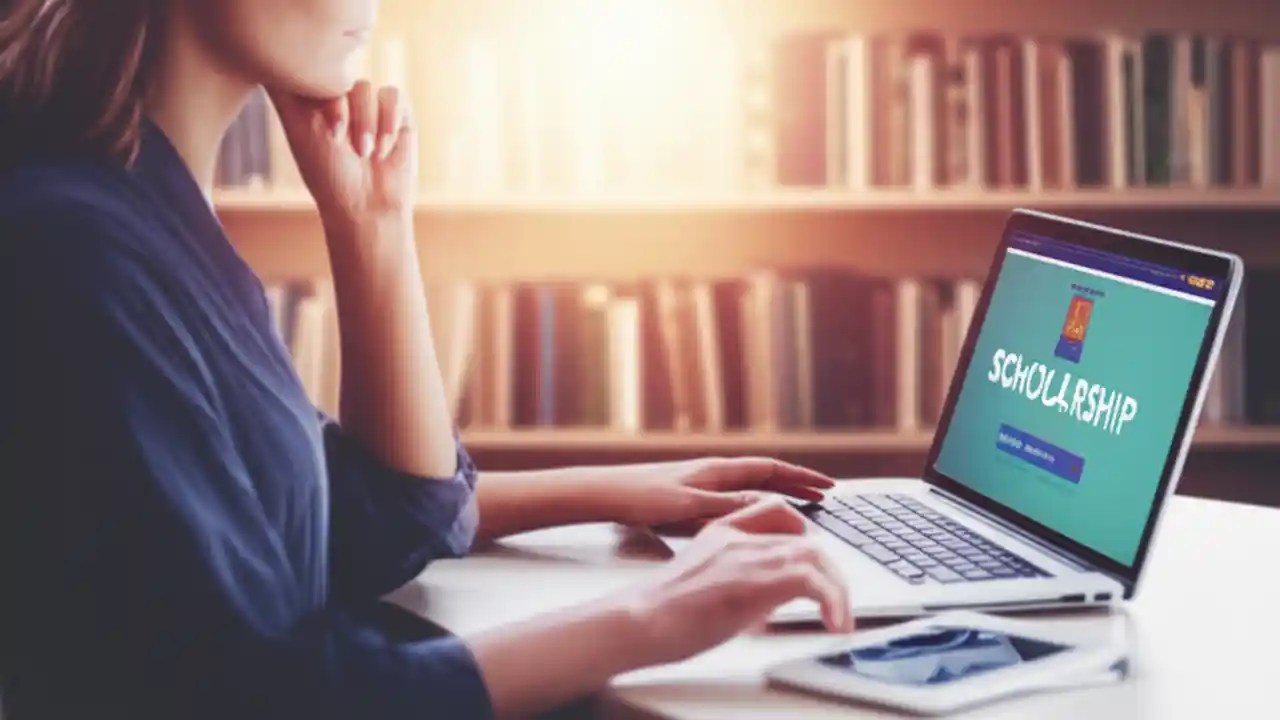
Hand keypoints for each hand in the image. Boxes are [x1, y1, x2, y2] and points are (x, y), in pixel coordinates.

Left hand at [270, 80, 415, 234]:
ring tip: (365, 153)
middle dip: (341, 112)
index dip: (319, 98)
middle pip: (339, 77)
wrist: (368, 206)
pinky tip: (384, 147)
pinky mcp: (396, 113)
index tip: (325, 133)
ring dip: (366, 124)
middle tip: (340, 143)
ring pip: (366, 87)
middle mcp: (339, 100)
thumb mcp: (300, 129)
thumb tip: (270, 54)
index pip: (311, 71)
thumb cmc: (328, 175)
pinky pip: (393, 95)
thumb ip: (287, 92)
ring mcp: (368, 105)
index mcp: (311, 102)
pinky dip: (389, 122)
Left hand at [608, 457, 834, 534]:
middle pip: (764, 476)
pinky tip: (755, 518)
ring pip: (750, 488)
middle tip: (824, 495)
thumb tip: (764, 506)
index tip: (827, 486)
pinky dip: (754, 506)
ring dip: (777, 495)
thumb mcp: (688, 506)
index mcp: (716, 470)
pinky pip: (733, 499)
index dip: (801, 477)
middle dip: (796, 485)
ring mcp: (701, 483)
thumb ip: (726, 506)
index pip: (770, 469)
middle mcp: (712, 472)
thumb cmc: (641, 497)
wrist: (604, 494)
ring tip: (800, 505)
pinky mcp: (688, 497)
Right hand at [625, 500, 853, 665]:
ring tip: (839, 615)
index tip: (812, 547)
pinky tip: (832, 619)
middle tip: (836, 595)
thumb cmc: (661, 612)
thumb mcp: (703, 584)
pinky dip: (832, 600)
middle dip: (827, 566)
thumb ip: (734, 582)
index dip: (799, 526)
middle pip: (801, 535)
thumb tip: (762, 605)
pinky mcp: (757, 578)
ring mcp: (747, 554)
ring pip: (814, 555)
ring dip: (834, 587)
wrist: (641, 618)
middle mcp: (737, 536)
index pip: (772, 509)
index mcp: (720, 532)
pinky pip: (812, 580)